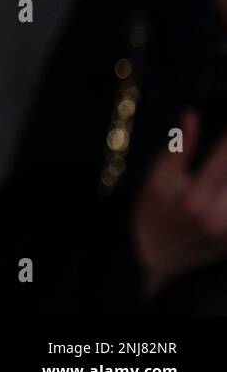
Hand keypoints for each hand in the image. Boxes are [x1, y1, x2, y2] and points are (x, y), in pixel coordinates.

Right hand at [132, 110, 226, 295]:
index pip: (224, 157)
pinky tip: (222, 189)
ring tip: (222, 170)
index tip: (226, 123)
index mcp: (195, 198)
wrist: (154, 254)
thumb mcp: (156, 177)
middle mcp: (219, 216)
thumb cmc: (151, 211)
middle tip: (224, 152)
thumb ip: (178, 147)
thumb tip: (192, 116)